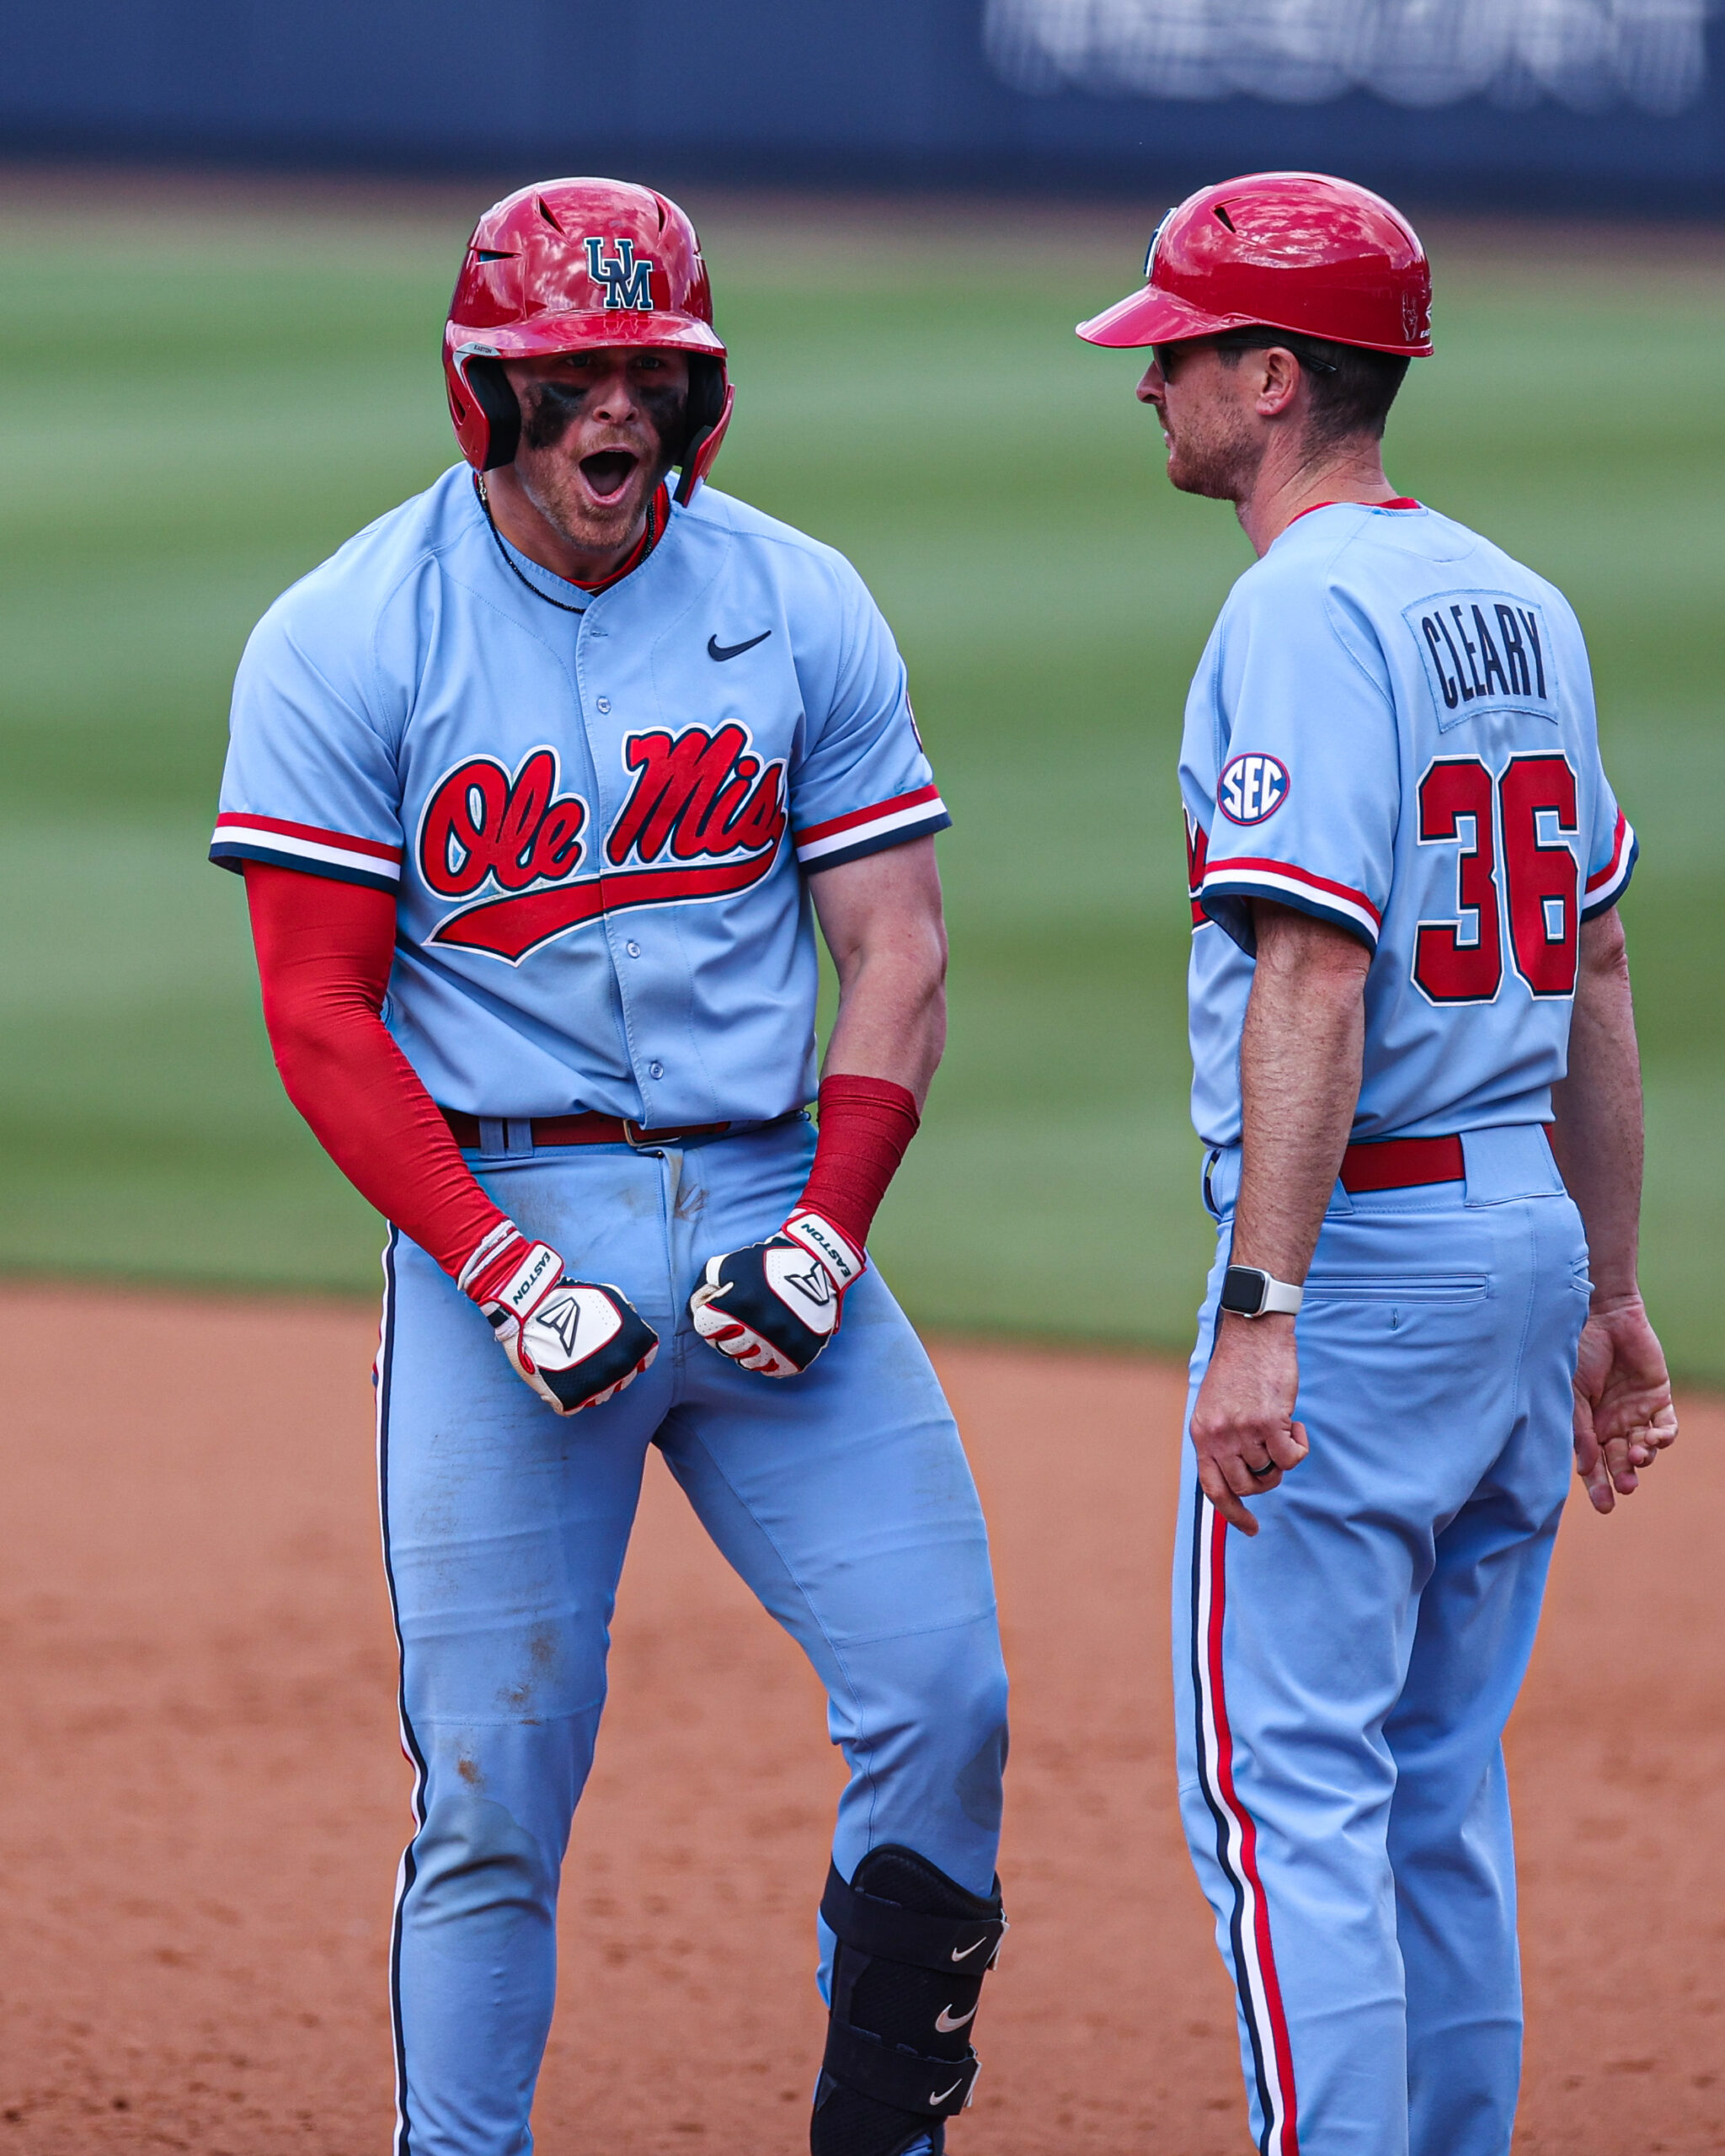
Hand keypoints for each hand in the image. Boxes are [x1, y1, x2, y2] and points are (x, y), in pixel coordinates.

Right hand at [472, 1235, 657, 1415]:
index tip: (611, 1350)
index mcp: (634, 1343)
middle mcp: (621, 1365)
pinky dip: (566, 1395)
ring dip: (588, 1386)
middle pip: (623, 1380)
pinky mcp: (571, 1398)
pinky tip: (557, 1377)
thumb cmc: (568, 1297)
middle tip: (585, 1355)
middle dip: (608, 1370)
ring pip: (600, 1396)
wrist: (529, 1306)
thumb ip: (626, 1314)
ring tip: (568, 1365)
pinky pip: (573, 1406)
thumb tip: (633, 1322)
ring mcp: (598, 1384)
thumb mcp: (610, 1296)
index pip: (643, 1361)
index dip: (628, 1356)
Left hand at [690, 1210, 863, 1376]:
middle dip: (728, 1336)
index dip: (710, 1319)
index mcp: (740, 1303)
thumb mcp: (732, 1264)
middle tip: (739, 1324)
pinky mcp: (801, 1351)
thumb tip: (697, 1308)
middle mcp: (760, 1326)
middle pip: (726, 1348)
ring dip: (748, 1350)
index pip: (706, 1328)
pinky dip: (771, 1359)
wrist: (818, 1262)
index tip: (720, 1314)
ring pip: (749, 1362)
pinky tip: (772, 1344)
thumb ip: (707, 1285)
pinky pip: (775, 1369)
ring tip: (756, 1334)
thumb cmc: (769, 1262)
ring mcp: (782, 1341)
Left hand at [1189, 1314, 1310, 1534]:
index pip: (1213, 1488)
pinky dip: (1299, 1446)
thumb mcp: (1215, 1405)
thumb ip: (1221, 1438)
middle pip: (1246, 1486)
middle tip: (1275, 1455)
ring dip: (1282, 1456)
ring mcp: (1242, 1430)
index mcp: (1201, 1433)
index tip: (1251, 1527)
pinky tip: (1295, 1425)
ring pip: (1271, 1471)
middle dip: (1266, 1479)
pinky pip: (1291, 1458)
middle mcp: (1218, 1436)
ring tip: (1281, 1426)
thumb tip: (1239, 1475)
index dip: (1232, 1513)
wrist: (1253, 1332)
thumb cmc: (1238, 1367)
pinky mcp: (1269, 1421)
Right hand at [1572, 1291, 1676, 1513]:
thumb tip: (1587, 1469)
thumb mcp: (1572, 1395)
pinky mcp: (1658, 1399)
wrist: (1604, 1317)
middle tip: (1626, 1487)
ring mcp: (1636, 1413)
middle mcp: (1612, 1423)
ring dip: (1642, 1458)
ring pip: (1644, 1449)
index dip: (1597, 1486)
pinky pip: (1666, 1428)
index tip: (1604, 1507)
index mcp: (1587, 1425)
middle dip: (1623, 1477)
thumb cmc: (1579, 1353)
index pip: (1593, 1463)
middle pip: (1619, 1461)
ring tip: (1636, 1456)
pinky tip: (1656, 1440)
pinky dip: (1664, 1438)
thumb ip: (1581, 1430)